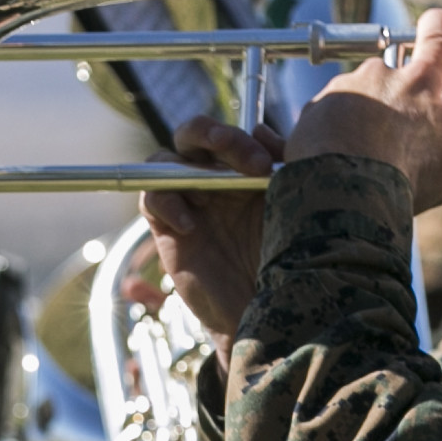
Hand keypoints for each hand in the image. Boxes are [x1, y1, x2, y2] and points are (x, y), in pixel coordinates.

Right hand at [139, 118, 284, 337]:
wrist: (262, 310)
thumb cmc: (283, 261)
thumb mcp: (289, 207)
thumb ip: (283, 165)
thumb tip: (261, 130)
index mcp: (243, 171)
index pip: (232, 135)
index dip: (243, 140)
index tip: (266, 165)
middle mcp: (213, 181)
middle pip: (195, 134)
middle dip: (212, 134)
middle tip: (240, 155)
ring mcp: (188, 203)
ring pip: (165, 159)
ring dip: (185, 166)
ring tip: (210, 194)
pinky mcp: (167, 229)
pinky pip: (151, 197)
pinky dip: (166, 203)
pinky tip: (191, 226)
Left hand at [281, 7, 441, 214]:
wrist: (344, 197)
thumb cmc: (407, 177)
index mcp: (418, 81)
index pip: (436, 34)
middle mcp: (378, 74)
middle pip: (394, 74)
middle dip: (398, 100)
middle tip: (399, 137)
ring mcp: (343, 89)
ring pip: (360, 97)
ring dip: (365, 118)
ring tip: (368, 156)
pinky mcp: (313, 110)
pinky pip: (329, 116)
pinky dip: (336, 133)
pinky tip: (342, 160)